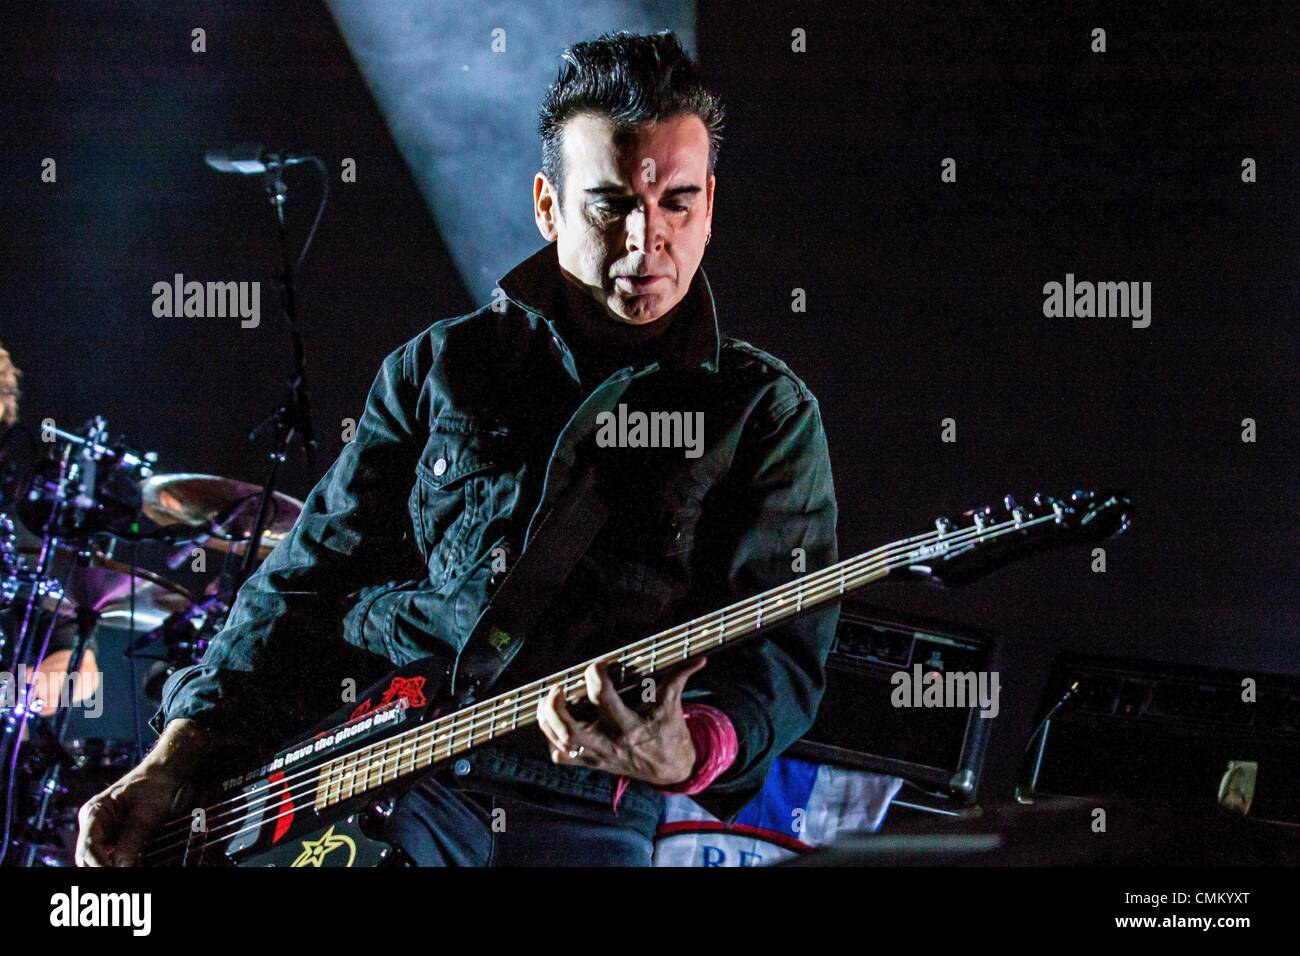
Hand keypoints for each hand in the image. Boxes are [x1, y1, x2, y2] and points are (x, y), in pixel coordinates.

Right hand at [75, 718, 215, 866]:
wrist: (176, 772)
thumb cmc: (160, 785)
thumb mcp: (146, 814)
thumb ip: (131, 842)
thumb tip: (121, 869)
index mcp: (94, 814)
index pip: (88, 848)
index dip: (99, 866)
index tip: (114, 873)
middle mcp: (96, 826)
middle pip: (90, 860)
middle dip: (105, 870)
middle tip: (125, 880)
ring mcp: (109, 834)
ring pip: (103, 862)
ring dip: (116, 868)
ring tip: (133, 875)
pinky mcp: (123, 841)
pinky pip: (119, 860)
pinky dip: (126, 866)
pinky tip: (139, 866)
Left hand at [536, 657, 706, 786]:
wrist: (670, 769)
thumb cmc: (669, 732)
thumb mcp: (672, 705)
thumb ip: (679, 677)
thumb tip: (698, 659)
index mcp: (629, 725)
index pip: (603, 698)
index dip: (595, 675)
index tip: (597, 664)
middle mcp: (609, 742)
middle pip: (570, 730)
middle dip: (556, 708)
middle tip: (557, 688)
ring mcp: (598, 756)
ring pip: (561, 744)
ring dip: (548, 721)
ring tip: (549, 700)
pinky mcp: (591, 764)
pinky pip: (562, 757)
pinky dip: (552, 740)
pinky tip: (555, 722)